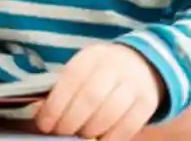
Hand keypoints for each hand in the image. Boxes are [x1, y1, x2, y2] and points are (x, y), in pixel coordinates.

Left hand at [36, 44, 163, 140]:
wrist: (140, 64)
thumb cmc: (99, 73)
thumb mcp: (82, 69)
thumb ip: (64, 88)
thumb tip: (43, 114)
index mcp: (91, 57)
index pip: (70, 80)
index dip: (55, 105)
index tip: (44, 124)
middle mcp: (114, 67)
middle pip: (90, 98)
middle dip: (70, 121)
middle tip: (60, 133)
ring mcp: (134, 85)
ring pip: (109, 114)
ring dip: (89, 131)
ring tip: (79, 136)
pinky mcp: (148, 103)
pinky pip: (128, 127)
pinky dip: (110, 138)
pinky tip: (98, 140)